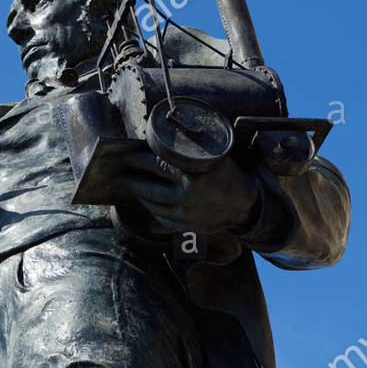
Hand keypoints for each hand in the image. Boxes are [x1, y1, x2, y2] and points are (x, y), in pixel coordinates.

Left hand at [111, 151, 260, 234]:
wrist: (244, 203)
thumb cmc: (228, 173)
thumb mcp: (212, 157)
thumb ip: (189, 151)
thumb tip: (163, 140)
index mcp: (190, 176)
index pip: (156, 166)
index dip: (139, 160)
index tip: (127, 156)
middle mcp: (186, 197)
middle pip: (150, 189)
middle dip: (134, 181)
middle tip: (122, 174)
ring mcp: (185, 214)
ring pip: (154, 207)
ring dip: (141, 197)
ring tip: (133, 188)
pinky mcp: (187, 227)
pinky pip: (163, 221)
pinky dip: (153, 213)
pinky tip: (148, 205)